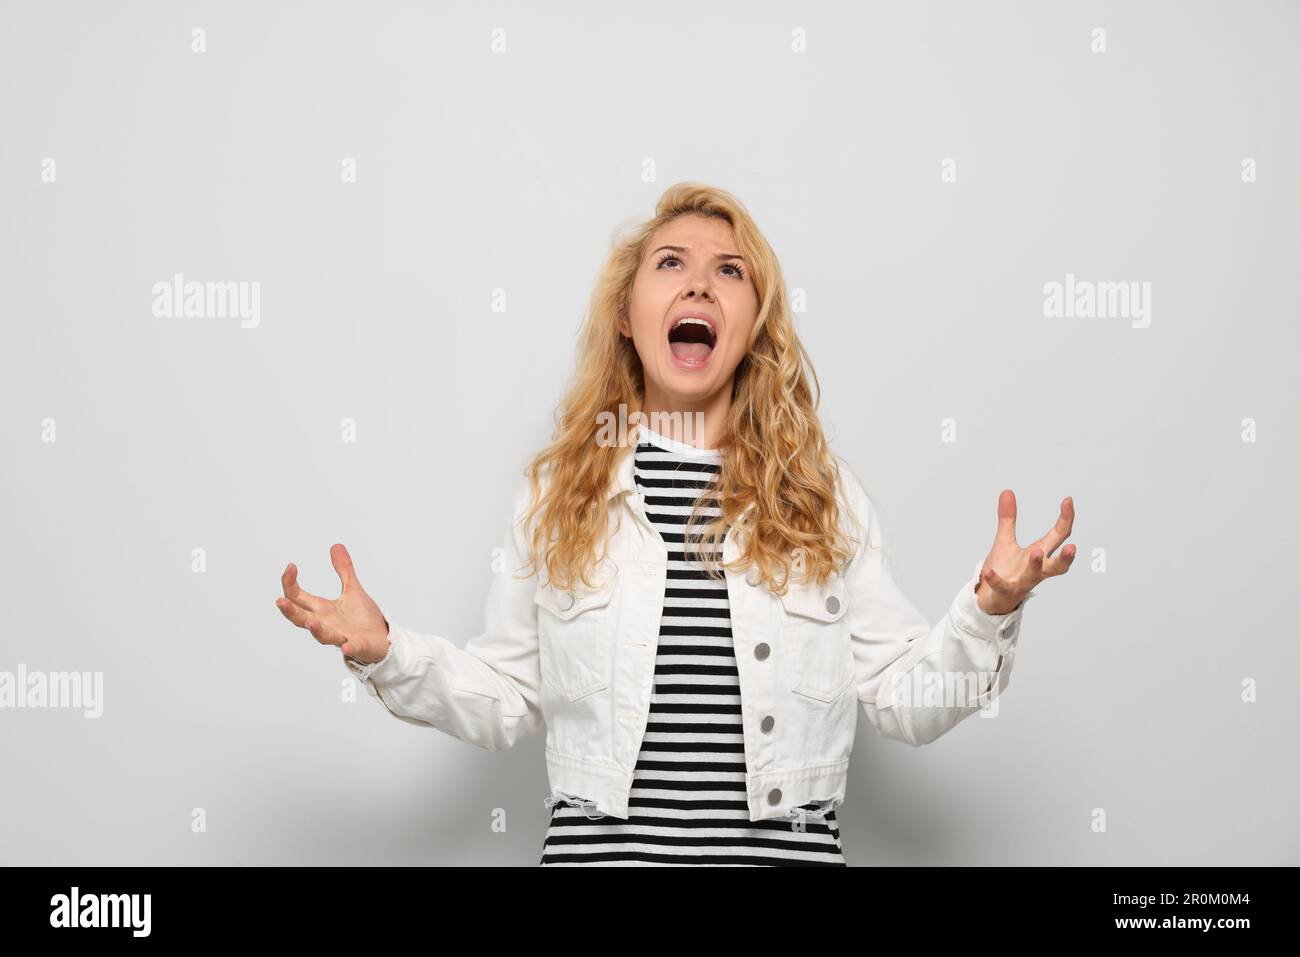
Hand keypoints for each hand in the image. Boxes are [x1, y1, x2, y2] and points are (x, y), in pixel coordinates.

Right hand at [275, 543, 391, 663]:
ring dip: (316, 629)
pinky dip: (349, 647)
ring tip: (310, 621)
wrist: (381, 638)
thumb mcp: (352, 590)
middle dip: (290, 611)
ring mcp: (340, 636)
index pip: (297, 597)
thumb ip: (344, 570)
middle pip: (301, 618)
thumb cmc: (363, 618)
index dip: (290, 583)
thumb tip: (336, 545)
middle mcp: (326, 623)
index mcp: (322, 609)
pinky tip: (346, 646)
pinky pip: (352, 647)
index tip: (291, 566)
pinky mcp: (357, 645)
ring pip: (323, 635)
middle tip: (279, 601)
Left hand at [975, 490, 1075, 615]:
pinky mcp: (1005, 591)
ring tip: (1036, 552)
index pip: (1058, 536)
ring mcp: (1022, 581)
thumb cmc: (1006, 570)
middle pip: (1057, 565)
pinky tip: (988, 571)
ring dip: (1037, 565)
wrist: (992, 597)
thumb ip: (1008, 519)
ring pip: (1034, 576)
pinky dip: (996, 579)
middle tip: (1073, 547)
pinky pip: (1002, 586)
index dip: (1066, 519)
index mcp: (1039, 553)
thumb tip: (1007, 492)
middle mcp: (1036, 569)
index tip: (1068, 501)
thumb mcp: (1005, 541)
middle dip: (1066, 557)